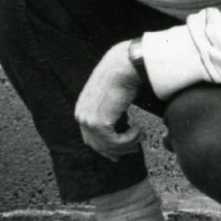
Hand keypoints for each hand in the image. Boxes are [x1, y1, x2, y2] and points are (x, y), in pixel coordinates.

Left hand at [75, 40, 142, 159]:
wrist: (123, 67)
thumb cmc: (121, 76)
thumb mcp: (110, 96)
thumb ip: (109, 110)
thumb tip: (119, 125)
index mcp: (82, 109)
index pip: (90, 137)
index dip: (106, 147)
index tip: (119, 153)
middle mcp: (81, 116)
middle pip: (97, 145)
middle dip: (117, 150)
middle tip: (134, 150)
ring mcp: (88, 120)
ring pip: (108, 146)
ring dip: (128, 143)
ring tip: (139, 133)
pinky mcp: (98, 123)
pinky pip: (116, 143)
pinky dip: (130, 140)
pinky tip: (138, 130)